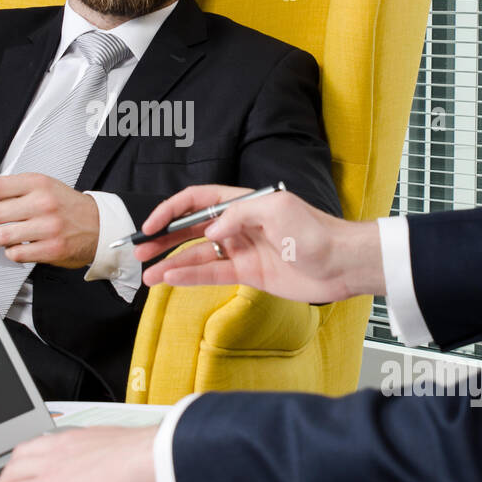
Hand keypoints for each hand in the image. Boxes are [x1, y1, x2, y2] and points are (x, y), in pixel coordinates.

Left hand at [0, 173, 99, 268]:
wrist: (99, 224)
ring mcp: (48, 227)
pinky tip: (16, 247)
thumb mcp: (44, 186)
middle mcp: (42, 203)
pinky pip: (17, 254)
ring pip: (2, 235)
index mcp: (37, 183)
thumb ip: (15, 190)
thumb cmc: (66, 206)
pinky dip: (11, 252)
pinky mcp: (52, 248)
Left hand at [0, 426, 159, 481]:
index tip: (29, 473)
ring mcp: (51, 466)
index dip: (31, 461)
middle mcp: (63, 445)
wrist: (161, 460)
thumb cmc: (159, 460)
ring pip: (8, 475)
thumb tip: (131, 478)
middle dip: (9, 475)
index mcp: (84, 437)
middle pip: (20, 456)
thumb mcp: (134, 456)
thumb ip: (120, 463)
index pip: (45, 443)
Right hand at [134, 184, 382, 302]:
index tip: (151, 224)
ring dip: (172, 263)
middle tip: (139, 249)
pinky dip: (190, 277)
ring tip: (148, 274)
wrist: (342, 264)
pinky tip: (172, 279)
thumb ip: (238, 215)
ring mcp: (241, 250)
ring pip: (197, 255)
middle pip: (191, 230)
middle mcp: (238, 225)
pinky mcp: (248, 273)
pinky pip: (212, 274)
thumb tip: (211, 231)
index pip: (197, 202)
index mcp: (243, 203)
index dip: (171, 210)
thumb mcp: (277, 210)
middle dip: (163, 239)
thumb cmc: (317, 232)